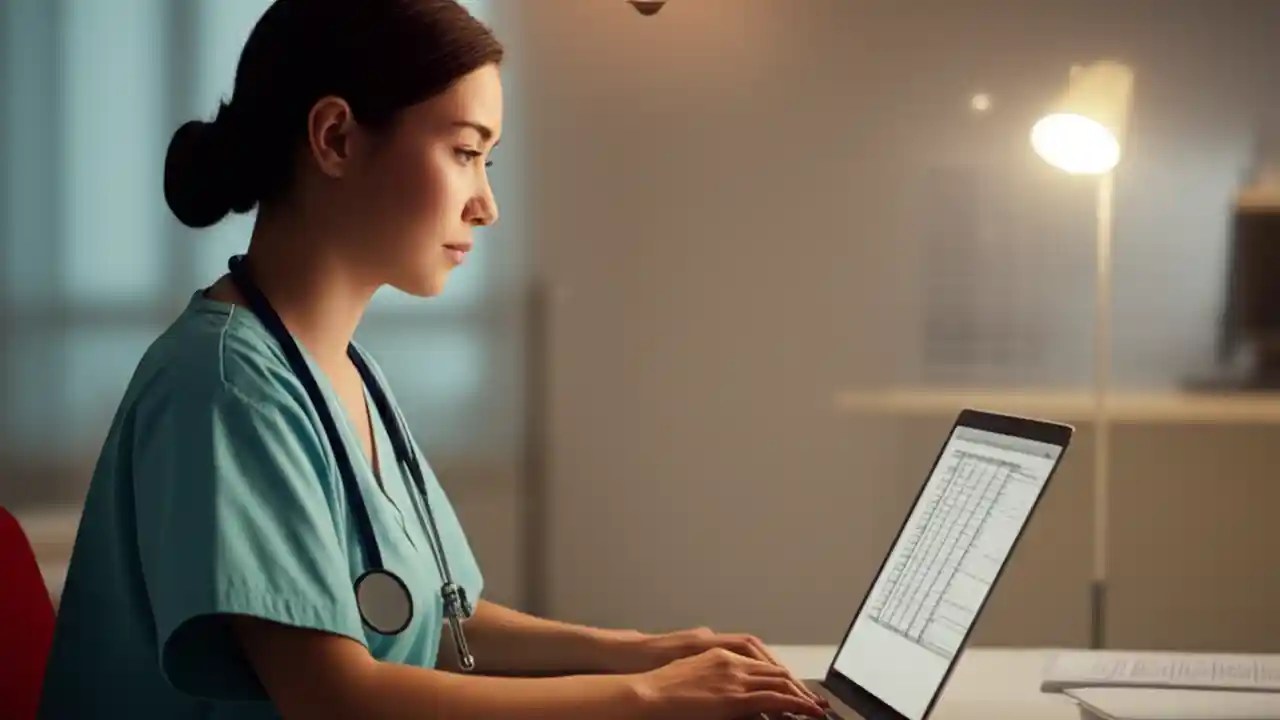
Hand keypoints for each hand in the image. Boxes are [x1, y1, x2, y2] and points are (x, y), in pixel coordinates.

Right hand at [631, 647, 825, 719]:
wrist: (647, 691)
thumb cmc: (661, 683)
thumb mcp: (692, 671)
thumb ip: (713, 674)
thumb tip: (724, 689)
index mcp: (721, 654)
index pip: (761, 663)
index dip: (781, 675)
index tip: (793, 687)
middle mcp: (732, 661)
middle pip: (775, 670)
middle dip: (796, 685)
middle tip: (811, 699)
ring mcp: (734, 677)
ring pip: (778, 681)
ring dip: (799, 694)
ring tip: (813, 707)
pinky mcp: (733, 697)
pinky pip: (771, 698)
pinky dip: (792, 703)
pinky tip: (804, 710)